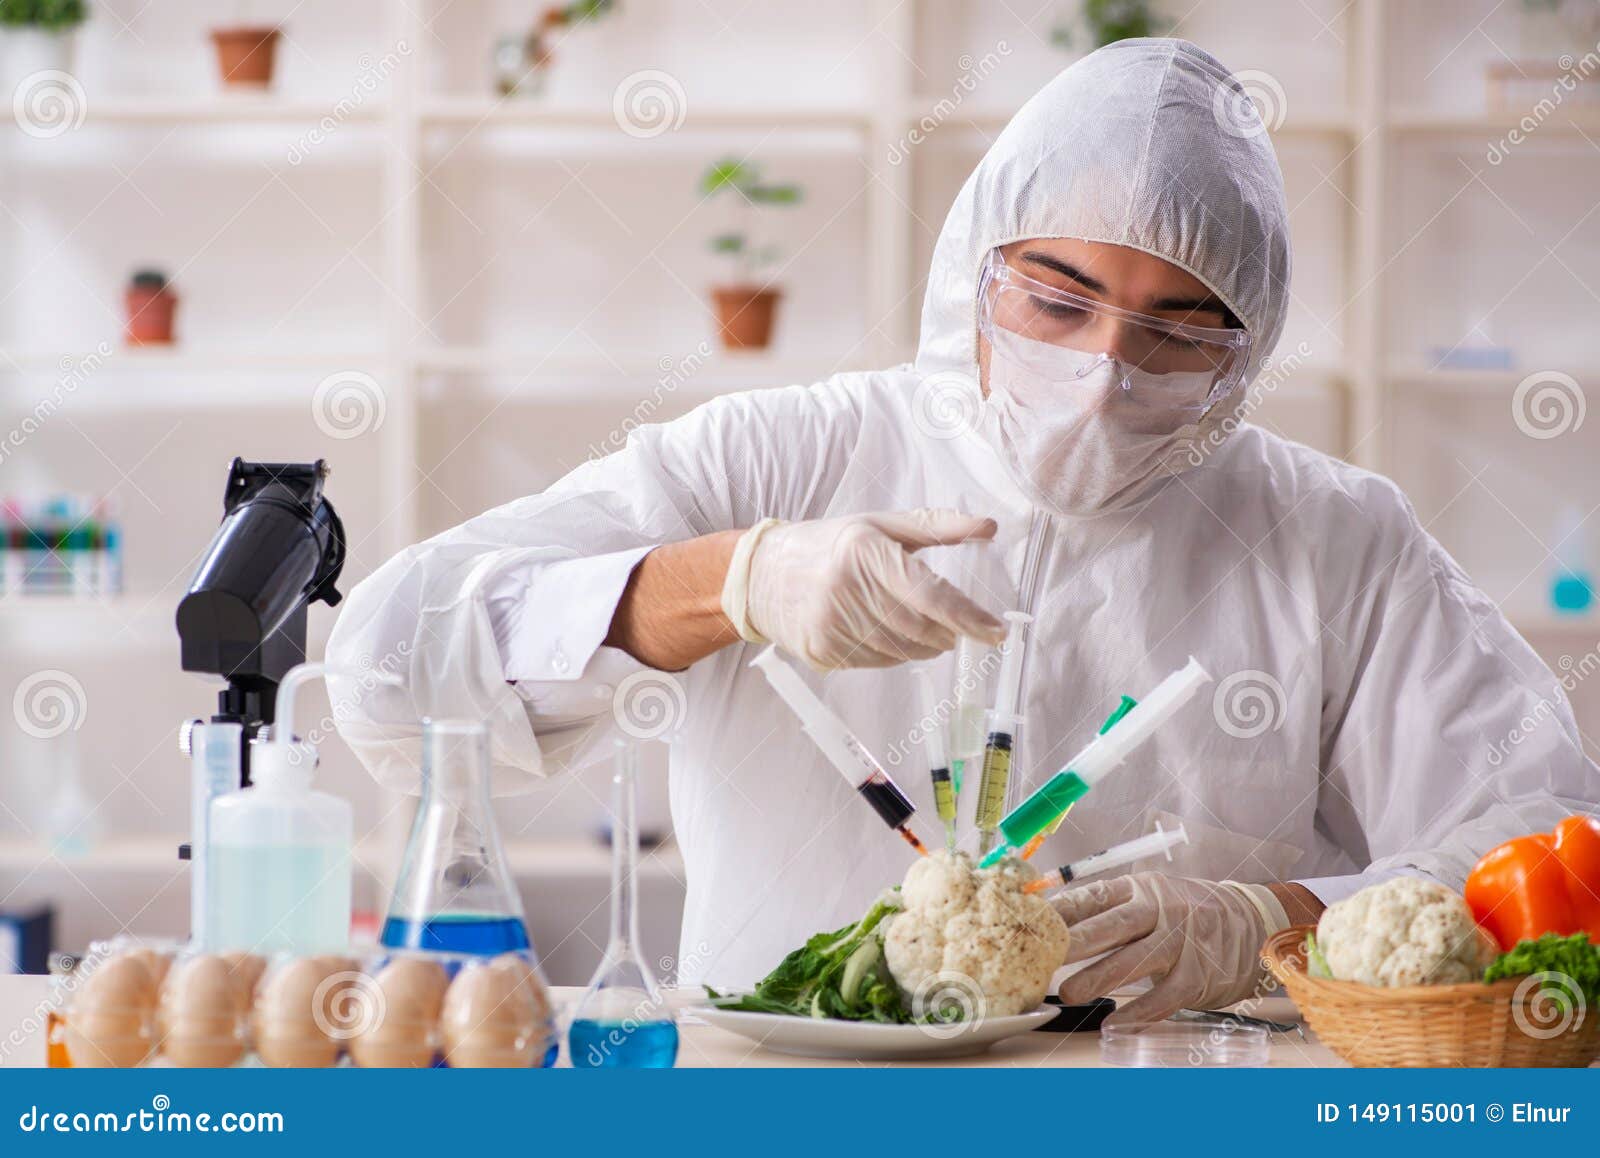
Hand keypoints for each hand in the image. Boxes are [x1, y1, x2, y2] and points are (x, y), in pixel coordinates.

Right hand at [722, 509, 1004, 669]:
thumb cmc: (828, 545)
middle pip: (920, 629)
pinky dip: (895, 653)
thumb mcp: (878, 525)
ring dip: (925, 646)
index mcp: (865, 552)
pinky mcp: (823, 650)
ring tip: (923, 629)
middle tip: (958, 627)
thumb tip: (988, 526)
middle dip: (948, 633)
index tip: (995, 631)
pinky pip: (878, 662)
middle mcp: (846, 590)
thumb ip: (935, 527)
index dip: (968, 616)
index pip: (929, 594)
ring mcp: (831, 625)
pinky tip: (886, 634)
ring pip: (902, 651)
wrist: (762, 575)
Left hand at [1054, 873, 1283, 1024]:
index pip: (1094, 897)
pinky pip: (1165, 996)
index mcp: (1140, 888)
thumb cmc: (1184, 913)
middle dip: (1077, 942)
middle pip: (1113, 925)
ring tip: (1069, 993)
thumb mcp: (1149, 897)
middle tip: (1045, 957)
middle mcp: (1160, 910)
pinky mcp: (1198, 975)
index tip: (1034, 925)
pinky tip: (1115, 1023)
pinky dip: (1139, 1012)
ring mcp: (1181, 943)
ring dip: (1100, 978)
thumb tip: (1053, 922)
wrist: (1251, 922)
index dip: (1062, 912)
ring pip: (1136, 960)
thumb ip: (1107, 910)